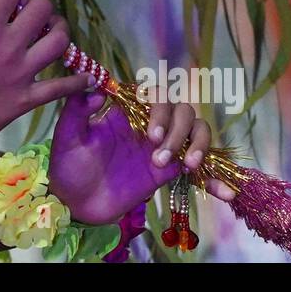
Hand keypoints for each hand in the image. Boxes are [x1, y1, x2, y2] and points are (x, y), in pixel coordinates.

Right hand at [0, 0, 90, 153]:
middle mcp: (11, 46)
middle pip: (42, 9)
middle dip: (34, 3)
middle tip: (20, 12)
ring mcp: (23, 74)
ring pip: (60, 41)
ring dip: (58, 30)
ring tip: (46, 31)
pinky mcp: (28, 100)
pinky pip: (62, 87)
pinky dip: (77, 81)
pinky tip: (83, 77)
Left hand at [48, 89, 236, 224]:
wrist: (74, 203)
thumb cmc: (68, 166)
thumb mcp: (66, 137)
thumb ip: (76, 110)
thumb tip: (96, 88)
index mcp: (126, 112)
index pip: (155, 95)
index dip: (160, 107)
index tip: (151, 132)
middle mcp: (147, 126)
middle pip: (181, 110)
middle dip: (177, 128)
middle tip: (158, 151)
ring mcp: (161, 148)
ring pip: (195, 130)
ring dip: (196, 143)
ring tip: (185, 164)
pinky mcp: (168, 172)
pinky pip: (196, 166)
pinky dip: (213, 175)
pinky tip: (224, 190)